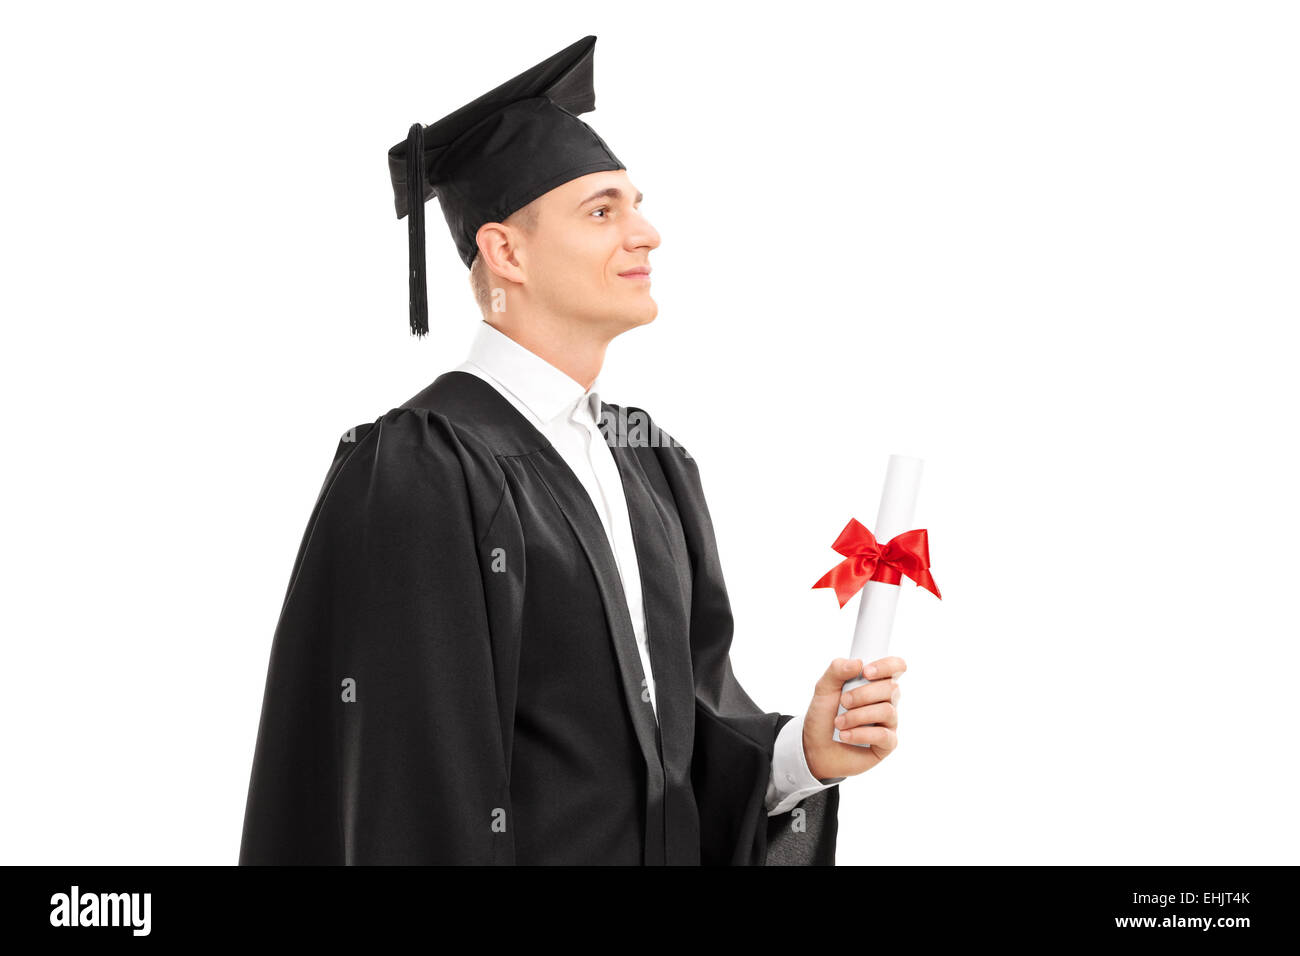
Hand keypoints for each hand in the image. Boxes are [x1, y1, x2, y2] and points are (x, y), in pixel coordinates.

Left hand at [801, 656, 905, 780]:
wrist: (815, 747)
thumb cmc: (824, 715)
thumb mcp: (824, 688)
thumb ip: (837, 670)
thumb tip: (858, 662)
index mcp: (875, 683)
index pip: (896, 667)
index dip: (887, 666)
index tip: (866, 672)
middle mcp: (886, 701)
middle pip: (891, 688)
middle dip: (862, 694)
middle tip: (842, 702)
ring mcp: (889, 722)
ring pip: (887, 711)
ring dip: (857, 716)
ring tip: (838, 723)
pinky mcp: (887, 744)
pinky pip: (883, 735)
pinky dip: (860, 733)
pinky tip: (844, 735)